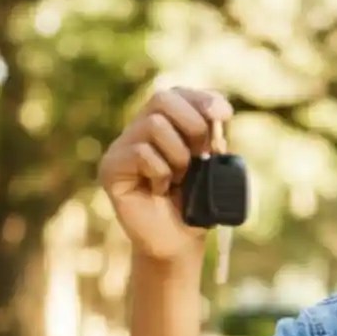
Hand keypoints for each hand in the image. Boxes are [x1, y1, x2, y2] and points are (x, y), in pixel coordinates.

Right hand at [98, 87, 233, 262]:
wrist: (180, 241)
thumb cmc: (196, 203)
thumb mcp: (212, 165)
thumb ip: (212, 137)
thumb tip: (218, 115)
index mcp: (164, 125)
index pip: (177, 93)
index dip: (201, 98)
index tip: (225, 114)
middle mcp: (139, 130)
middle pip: (163, 98)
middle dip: (193, 124)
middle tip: (201, 154)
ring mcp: (121, 148)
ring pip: (155, 125)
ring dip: (178, 155)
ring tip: (179, 179)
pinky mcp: (111, 168)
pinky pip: (141, 152)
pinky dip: (161, 172)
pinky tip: (159, 190)